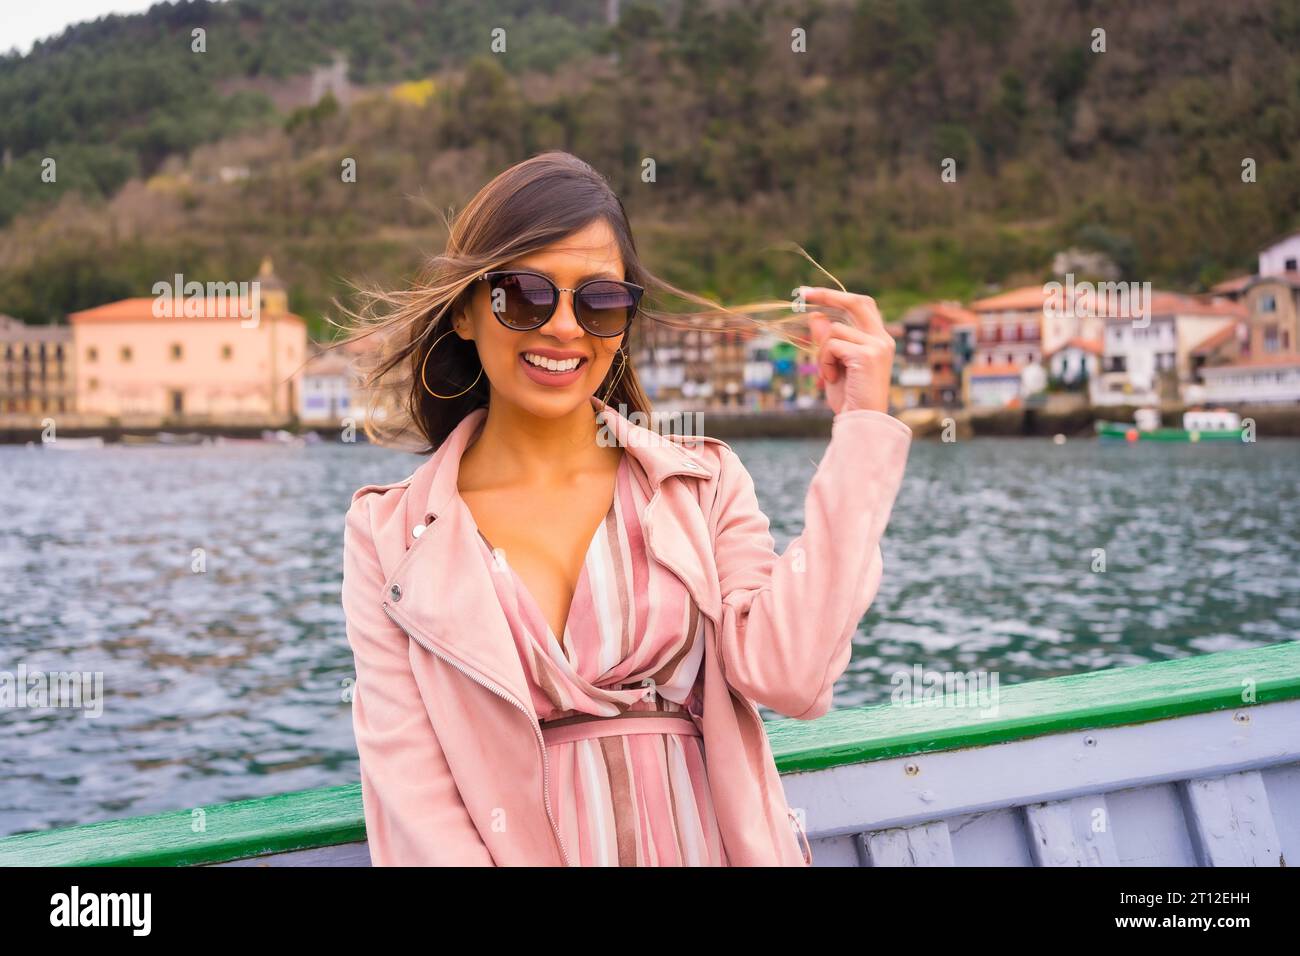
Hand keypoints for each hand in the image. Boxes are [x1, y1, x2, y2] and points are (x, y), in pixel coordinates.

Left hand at [799, 287, 894, 414]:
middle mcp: (883, 339)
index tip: (811, 294)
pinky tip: (832, 379)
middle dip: (828, 295)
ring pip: (835, 331)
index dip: (837, 296)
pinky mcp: (868, 355)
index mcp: (879, 340)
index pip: (861, 306)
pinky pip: (832, 345)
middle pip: (856, 302)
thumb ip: (828, 341)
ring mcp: (878, 346)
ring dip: (822, 353)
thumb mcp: (834, 365)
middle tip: (803, 294)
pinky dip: (824, 362)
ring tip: (829, 375)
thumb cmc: (849, 399)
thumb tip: (816, 316)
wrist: (861, 424)